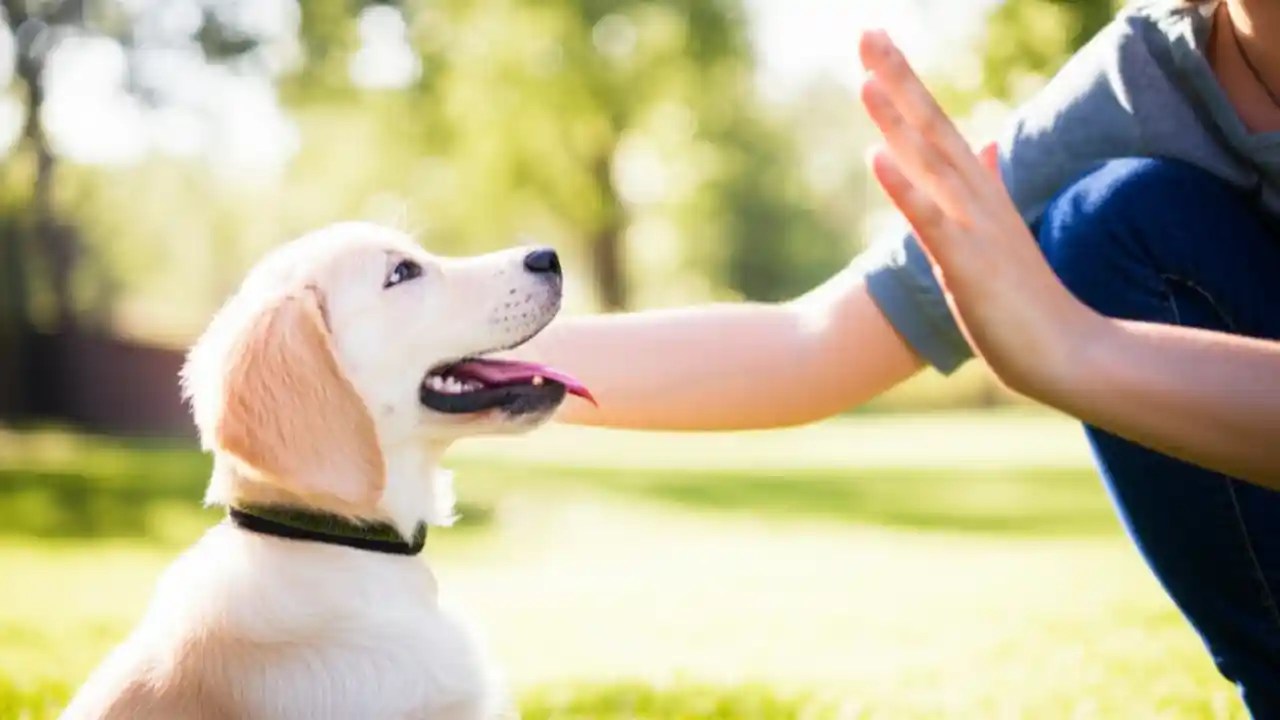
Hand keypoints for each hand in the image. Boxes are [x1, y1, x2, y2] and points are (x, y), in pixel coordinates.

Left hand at [857, 29, 1101, 395]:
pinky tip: (876, 157)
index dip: (907, 86)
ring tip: (865, 79)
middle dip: (900, 79)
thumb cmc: (1028, 300)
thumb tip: (982, 146)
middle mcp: (978, 200)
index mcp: (980, 194)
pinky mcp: (968, 264)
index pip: (938, 127)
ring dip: (898, 121)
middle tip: (868, 32)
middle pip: (933, 127)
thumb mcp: (1000, 234)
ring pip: (931, 163)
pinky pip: (930, 220)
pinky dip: (904, 187)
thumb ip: (986, 187)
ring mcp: (975, 229)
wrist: (1068, 354)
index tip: (878, 46)